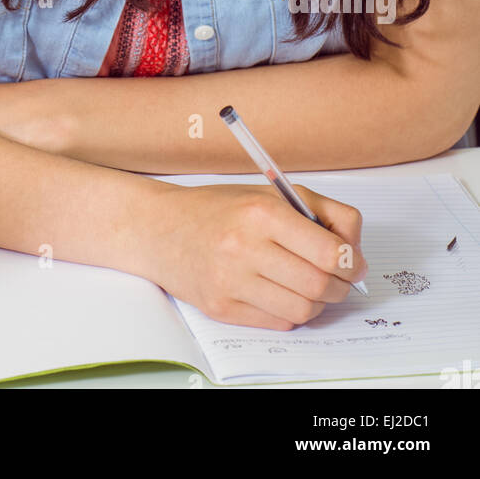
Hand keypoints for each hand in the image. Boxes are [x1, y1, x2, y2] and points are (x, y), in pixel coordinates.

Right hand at [141, 180, 367, 329]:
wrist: (160, 228)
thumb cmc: (219, 208)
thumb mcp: (271, 194)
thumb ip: (321, 212)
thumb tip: (355, 252)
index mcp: (261, 212)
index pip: (330, 253)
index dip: (353, 263)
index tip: (355, 264)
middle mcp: (245, 247)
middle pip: (321, 285)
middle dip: (341, 287)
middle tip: (339, 279)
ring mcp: (231, 281)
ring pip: (304, 310)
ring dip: (319, 303)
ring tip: (310, 286)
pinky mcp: (222, 308)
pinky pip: (279, 322)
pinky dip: (291, 312)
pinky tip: (282, 293)